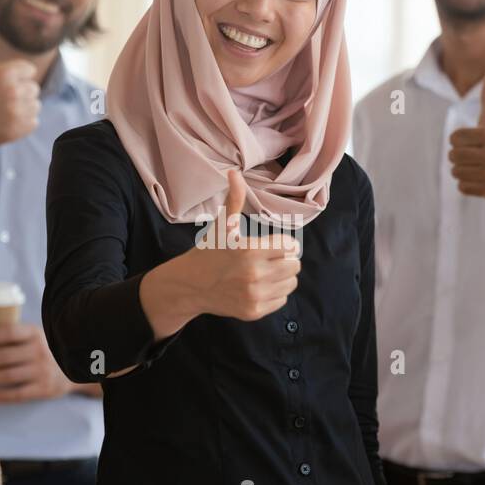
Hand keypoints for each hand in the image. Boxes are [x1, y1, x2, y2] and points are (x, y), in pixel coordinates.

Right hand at [0, 5, 40, 148]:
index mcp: (6, 72)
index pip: (28, 70)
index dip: (14, 76)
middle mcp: (14, 91)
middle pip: (33, 87)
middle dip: (18, 91)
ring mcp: (18, 112)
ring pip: (35, 104)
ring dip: (22, 107)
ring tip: (0, 109)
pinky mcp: (19, 130)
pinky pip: (34, 121)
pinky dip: (23, 122)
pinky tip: (4, 120)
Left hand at [0, 322, 73, 402]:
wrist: (75, 369)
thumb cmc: (44, 350)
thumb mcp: (35, 336)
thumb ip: (14, 335)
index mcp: (35, 333)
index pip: (8, 332)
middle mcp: (40, 350)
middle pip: (4, 355)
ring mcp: (42, 370)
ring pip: (7, 375)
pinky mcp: (43, 388)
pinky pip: (17, 393)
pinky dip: (0, 395)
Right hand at [190, 169, 301, 320]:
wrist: (190, 285)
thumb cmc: (208, 251)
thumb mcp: (222, 224)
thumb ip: (234, 199)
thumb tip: (234, 173)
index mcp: (250, 250)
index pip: (290, 247)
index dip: (285, 244)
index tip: (275, 245)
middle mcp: (254, 275)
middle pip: (294, 266)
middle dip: (286, 260)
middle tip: (271, 258)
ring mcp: (255, 295)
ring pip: (290, 284)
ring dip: (283, 277)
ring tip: (266, 272)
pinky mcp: (254, 311)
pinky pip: (281, 300)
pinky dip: (275, 293)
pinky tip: (260, 286)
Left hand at [447, 72, 484, 200]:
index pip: (454, 139)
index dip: (459, 141)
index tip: (473, 142)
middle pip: (453, 156)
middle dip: (460, 156)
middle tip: (475, 156)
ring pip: (456, 172)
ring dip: (462, 170)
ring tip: (477, 167)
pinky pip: (462, 187)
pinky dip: (467, 184)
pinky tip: (480, 179)